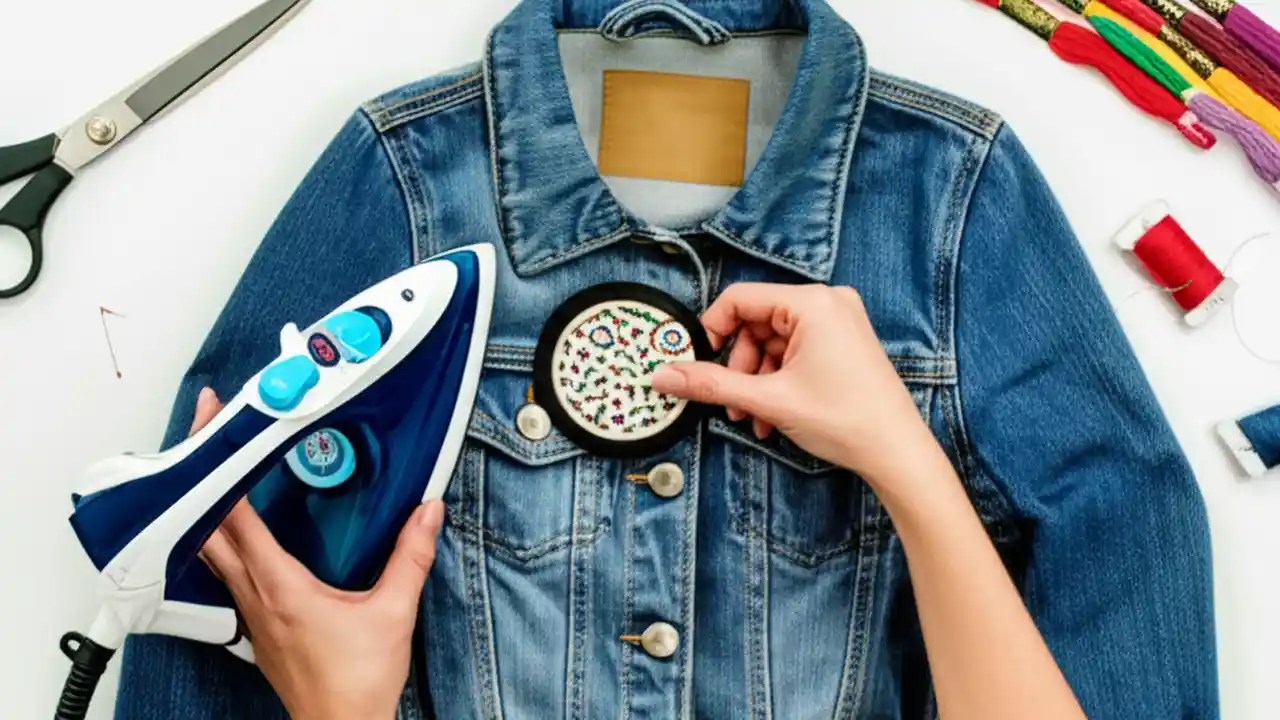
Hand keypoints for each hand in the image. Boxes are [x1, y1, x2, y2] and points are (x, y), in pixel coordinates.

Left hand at [189, 388, 444, 719]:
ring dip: (208, 506)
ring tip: (216, 470)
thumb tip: (426, 513)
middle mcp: (254, 595)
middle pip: (209, 525)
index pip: (236, 515)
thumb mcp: (393, 612)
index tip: (217, 427)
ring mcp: (249, 611)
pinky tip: (234, 530)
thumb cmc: (357, 683)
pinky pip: (225, 572)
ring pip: (210, 549)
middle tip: (209, 432)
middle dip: (204, 474)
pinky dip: (221, 539)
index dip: (222, 466)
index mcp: (280, 586)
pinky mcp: (255, 624)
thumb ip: (409, 557)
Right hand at [652, 283, 937, 484]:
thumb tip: (663, 375)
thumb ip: (711, 384)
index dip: (711, 331)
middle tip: (729, 403)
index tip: (697, 364)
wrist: (897, 452)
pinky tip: (771, 415)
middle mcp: (827, 303)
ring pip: (772, 343)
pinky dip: (777, 381)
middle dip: (737, 367)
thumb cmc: (845, 419)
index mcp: (811, 302)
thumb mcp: (768, 400)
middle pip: (755, 323)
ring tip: (752, 417)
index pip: (739, 299)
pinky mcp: (843, 343)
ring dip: (755, 381)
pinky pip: (794, 352)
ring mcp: (838, 322)